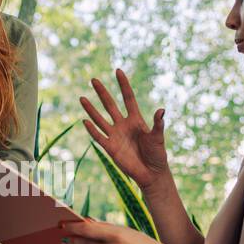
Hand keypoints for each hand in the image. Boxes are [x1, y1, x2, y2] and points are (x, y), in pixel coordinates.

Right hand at [80, 68, 170, 192]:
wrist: (151, 173)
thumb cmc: (157, 154)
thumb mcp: (158, 137)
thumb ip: (158, 124)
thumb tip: (162, 110)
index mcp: (136, 120)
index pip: (128, 98)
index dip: (123, 85)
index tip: (118, 71)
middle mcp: (123, 125)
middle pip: (110, 105)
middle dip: (102, 92)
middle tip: (93, 79)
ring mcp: (116, 136)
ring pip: (100, 119)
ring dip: (91, 109)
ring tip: (82, 98)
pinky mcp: (111, 148)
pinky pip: (99, 137)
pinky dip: (92, 129)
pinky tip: (85, 121)